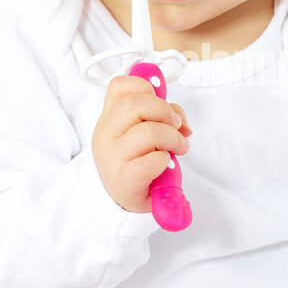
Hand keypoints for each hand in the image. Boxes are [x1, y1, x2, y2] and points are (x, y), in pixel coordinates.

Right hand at [91, 74, 191, 213]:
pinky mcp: (124, 181)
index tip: (160, 101)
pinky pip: (150, 161)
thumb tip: (180, 119)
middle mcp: (106, 135)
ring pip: (147, 132)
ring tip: (179, 147)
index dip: (144, 87)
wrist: (121, 200)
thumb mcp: (141, 132)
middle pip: (134, 104)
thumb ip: (159, 116)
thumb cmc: (135, 161)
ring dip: (173, 138)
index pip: (119, 87)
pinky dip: (164, 160)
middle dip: (165, 111)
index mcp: (109, 118)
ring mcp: (113, 158)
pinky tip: (164, 164)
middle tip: (177, 125)